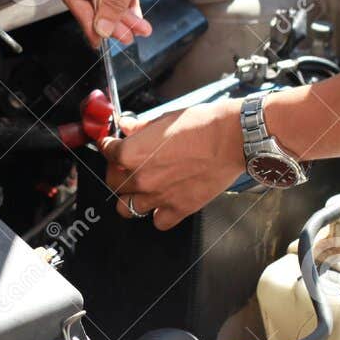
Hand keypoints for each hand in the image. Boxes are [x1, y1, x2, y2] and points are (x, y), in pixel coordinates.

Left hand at [102, 98, 244, 229]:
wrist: (232, 139)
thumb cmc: (202, 125)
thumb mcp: (164, 118)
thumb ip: (140, 127)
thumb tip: (127, 126)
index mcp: (131, 154)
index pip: (106, 151)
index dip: (108, 145)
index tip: (111, 144)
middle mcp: (140, 179)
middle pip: (113, 182)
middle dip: (116, 171)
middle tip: (126, 165)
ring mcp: (158, 197)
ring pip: (126, 208)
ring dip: (130, 198)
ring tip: (139, 188)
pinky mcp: (178, 209)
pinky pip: (157, 221)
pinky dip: (157, 214)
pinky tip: (162, 202)